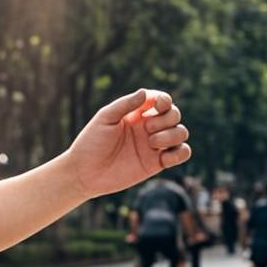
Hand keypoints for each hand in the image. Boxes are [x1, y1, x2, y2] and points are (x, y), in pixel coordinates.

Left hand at [63, 88, 191, 199]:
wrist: (85, 173)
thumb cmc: (91, 143)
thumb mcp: (105, 118)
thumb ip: (125, 104)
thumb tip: (145, 92)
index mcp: (135, 113)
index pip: (160, 100)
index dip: (164, 100)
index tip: (158, 105)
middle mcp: (147, 127)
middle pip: (174, 115)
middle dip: (166, 119)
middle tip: (147, 130)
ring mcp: (153, 145)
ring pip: (181, 133)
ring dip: (172, 135)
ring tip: (151, 142)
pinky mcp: (157, 163)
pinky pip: (182, 153)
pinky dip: (180, 152)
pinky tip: (163, 156)